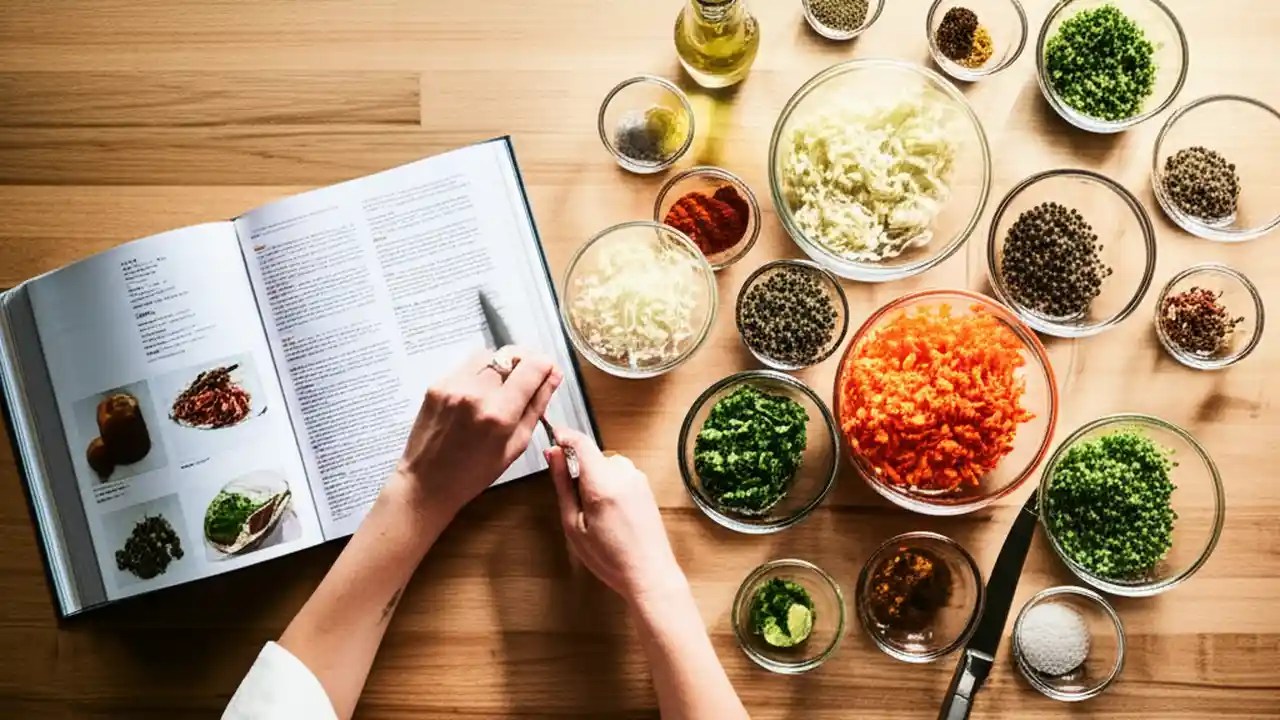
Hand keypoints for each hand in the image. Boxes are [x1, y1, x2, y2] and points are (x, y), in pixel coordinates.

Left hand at [393, 346, 561, 517]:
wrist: (427, 482)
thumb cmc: (474, 473)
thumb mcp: (516, 445)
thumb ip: (536, 407)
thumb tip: (553, 377)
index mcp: (499, 413)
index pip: (532, 367)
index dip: (546, 365)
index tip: (549, 370)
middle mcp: (476, 393)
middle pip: (512, 355)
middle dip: (525, 363)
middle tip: (528, 378)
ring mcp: (453, 385)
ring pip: (490, 354)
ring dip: (502, 365)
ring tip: (501, 388)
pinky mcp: (437, 384)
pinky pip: (468, 364)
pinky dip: (480, 372)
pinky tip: (479, 394)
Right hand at [546, 429, 685, 605]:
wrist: (649, 573)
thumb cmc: (611, 557)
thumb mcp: (573, 524)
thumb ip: (562, 484)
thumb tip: (552, 454)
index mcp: (603, 483)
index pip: (580, 442)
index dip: (564, 435)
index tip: (553, 435)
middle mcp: (624, 474)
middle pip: (592, 456)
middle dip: (579, 471)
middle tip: (576, 503)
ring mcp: (638, 478)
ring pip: (605, 465)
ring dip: (595, 480)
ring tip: (596, 515)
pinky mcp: (645, 484)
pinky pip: (618, 474)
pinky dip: (609, 486)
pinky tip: (611, 515)